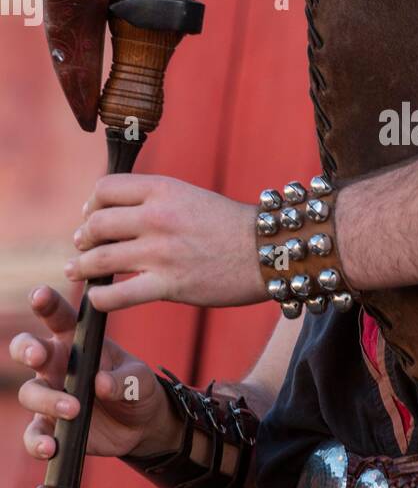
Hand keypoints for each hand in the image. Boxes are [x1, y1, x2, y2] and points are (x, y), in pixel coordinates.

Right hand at [10, 285, 178, 461]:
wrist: (142, 424)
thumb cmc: (137, 387)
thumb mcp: (141, 379)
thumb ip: (124, 379)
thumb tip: (101, 384)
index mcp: (78, 342)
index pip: (58, 316)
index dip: (46, 303)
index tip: (40, 295)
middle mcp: (57, 365)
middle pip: (27, 349)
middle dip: (27, 349)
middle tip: (38, 356)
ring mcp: (51, 395)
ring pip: (30, 392)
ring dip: (47, 400)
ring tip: (74, 409)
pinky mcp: (52, 426)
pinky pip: (34, 434)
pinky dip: (38, 441)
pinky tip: (50, 447)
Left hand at [63, 173, 264, 311]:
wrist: (270, 251)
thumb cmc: (232, 227)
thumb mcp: (192, 197)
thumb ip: (157, 202)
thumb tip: (118, 216)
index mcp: (164, 190)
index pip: (105, 188)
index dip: (91, 204)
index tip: (91, 215)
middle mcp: (158, 217)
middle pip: (95, 224)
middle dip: (83, 238)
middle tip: (82, 247)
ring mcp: (162, 253)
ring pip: (99, 259)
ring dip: (81, 267)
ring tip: (77, 271)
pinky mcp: (169, 285)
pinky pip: (117, 295)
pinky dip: (100, 299)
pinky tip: (99, 299)